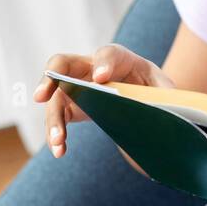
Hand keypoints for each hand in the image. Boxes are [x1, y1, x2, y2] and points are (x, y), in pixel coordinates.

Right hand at [33, 43, 175, 160]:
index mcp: (121, 60)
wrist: (142, 98)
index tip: (101, 79)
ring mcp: (76, 85)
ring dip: (52, 119)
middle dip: (51, 76)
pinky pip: (57, 117)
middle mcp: (91, 67)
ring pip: (55, 96)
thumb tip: (163, 111)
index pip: (109, 54)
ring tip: (58, 141)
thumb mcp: (165, 92)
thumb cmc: (153, 90)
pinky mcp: (70, 105)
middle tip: (42, 96)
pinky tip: (60, 151)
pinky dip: (56, 134)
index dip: (104, 64)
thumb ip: (164, 97)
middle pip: (64, 63)